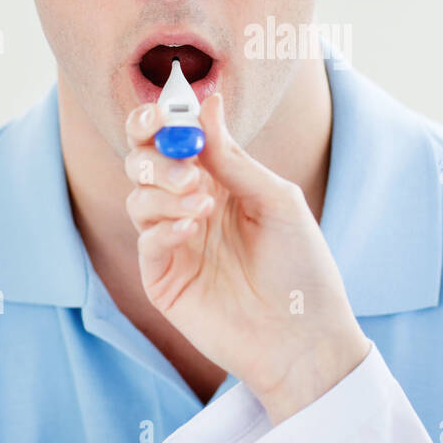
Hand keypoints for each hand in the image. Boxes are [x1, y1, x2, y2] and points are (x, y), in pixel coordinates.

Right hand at [124, 94, 369, 423]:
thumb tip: (208, 104)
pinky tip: (192, 228)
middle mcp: (190, 207)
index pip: (173, 140)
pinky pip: (146, 241)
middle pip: (144, 162)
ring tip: (202, 204)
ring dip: (163, 191)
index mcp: (219, 181)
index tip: (163, 111)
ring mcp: (174, 243)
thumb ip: (235, 158)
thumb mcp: (278, 200)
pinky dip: (163, 228)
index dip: (160, 120)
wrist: (304, 337)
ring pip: (138, 198)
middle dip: (156, 154)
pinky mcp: (163, 279)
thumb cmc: (302, 268)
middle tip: (186, 167)